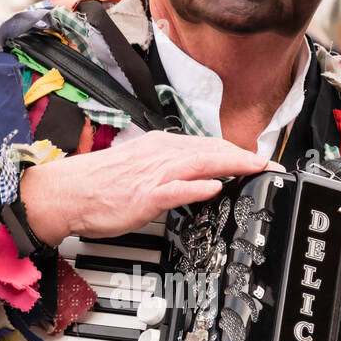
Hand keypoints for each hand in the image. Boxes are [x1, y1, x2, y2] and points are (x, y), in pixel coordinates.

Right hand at [19, 131, 274, 243]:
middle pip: (214, 150)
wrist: (68, 193)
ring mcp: (154, 173)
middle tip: (272, 167)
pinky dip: (199, 186)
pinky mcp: (145, 195)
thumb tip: (197, 176)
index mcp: (160, 147)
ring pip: (203, 163)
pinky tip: (216, 187)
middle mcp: (161, 154)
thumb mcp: (140, 169)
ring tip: (258, 171)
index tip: (260, 161)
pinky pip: (178, 188)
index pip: (209, 145)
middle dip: (247, 158)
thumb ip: (170, 170)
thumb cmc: (100, 186)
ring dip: (234, 165)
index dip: (239, 153)